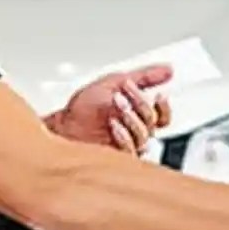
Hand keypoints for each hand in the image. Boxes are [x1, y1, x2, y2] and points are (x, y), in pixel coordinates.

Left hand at [46, 64, 172, 153]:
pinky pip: (131, 152)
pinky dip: (124, 136)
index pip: (162, 117)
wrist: (61, 124)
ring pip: (144, 136)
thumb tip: (167, 70)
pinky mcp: (116, 158)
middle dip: (140, 103)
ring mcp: (126, 145)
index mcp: (137, 116)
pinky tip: (115, 125)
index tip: (158, 94)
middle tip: (125, 90)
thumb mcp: (115, 82)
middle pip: (153, 122)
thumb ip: (143, 77)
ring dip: (132, 118)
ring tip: (117, 104)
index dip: (164, 107)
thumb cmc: (83, 108)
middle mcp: (134, 132)